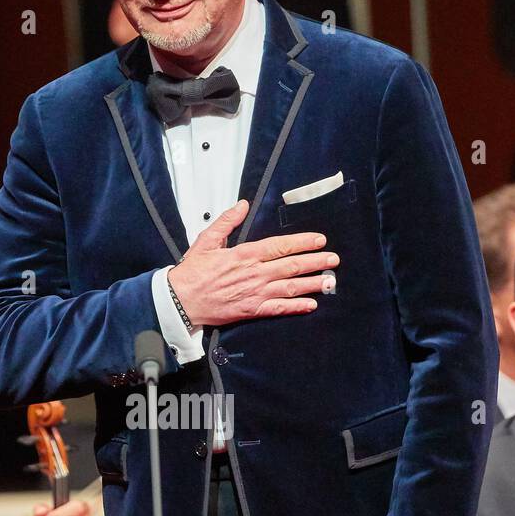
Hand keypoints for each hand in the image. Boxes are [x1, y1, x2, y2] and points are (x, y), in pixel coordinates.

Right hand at [167, 199, 340, 328]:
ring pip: (290, 287)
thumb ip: (226, 221)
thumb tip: (242, 205)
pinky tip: (311, 304)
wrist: (181, 300)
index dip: (303, 242)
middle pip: (291, 265)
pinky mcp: (252, 310)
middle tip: (333, 259)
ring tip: (330, 281)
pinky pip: (279, 309)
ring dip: (312, 283)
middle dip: (315, 261)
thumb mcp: (206, 240)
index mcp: (245, 254)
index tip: (319, 240)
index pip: (281, 246)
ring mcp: (255, 293)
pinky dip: (296, 307)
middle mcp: (255, 273)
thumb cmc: (192, 272)